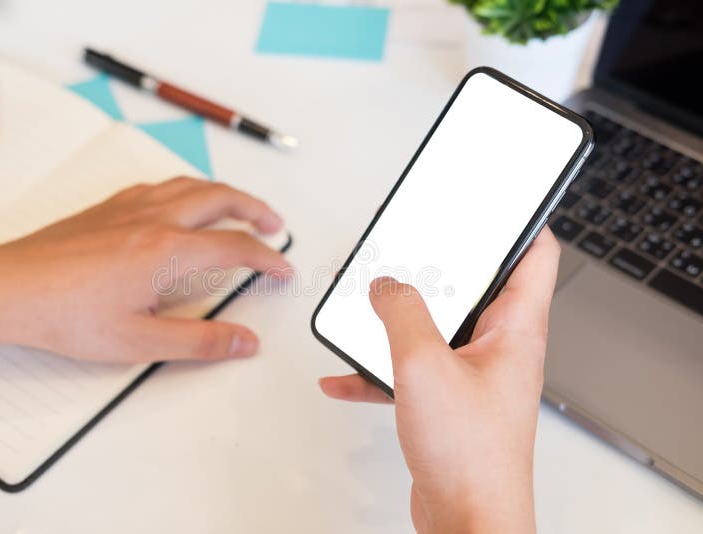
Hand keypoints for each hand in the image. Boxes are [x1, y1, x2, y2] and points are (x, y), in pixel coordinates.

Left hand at [0, 177, 290, 362]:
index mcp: (167, 251)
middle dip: (256, 209)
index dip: (268, 258)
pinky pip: (162, 185)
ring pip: (192, 184)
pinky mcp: (109, 207)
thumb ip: (200, 341)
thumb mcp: (140, 341)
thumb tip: (244, 342)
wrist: (8, 289)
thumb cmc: (66, 314)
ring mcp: (130, 207)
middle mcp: (154, 219)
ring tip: (240, 207)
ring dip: (225, 193)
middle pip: (221, 198)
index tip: (282, 269)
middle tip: (275, 225)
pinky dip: (189, 189)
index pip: (235, 247)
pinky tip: (183, 203)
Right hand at [319, 230, 560, 533]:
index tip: (493, 202)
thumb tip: (386, 285)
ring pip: (438, 328)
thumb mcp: (424, 364)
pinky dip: (381, 367)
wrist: (466, 522)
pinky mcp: (449, 403)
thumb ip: (401, 313)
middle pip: (477, 287)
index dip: (518, 220)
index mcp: (514, 329)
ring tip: (371, 306)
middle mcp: (499, 348)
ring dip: (401, 318)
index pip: (534, 254)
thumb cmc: (471, 457)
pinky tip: (347, 373)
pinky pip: (412, 370)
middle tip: (413, 249)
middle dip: (440, 267)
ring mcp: (473, 376)